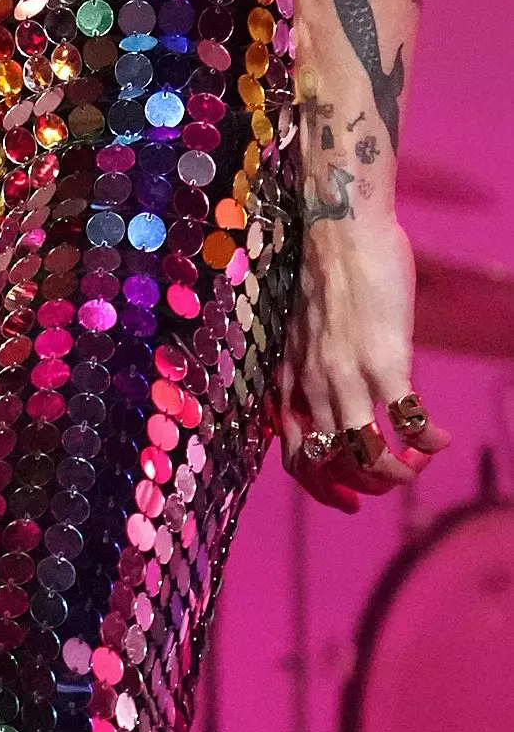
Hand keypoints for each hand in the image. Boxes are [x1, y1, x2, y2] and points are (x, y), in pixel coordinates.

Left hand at [278, 209, 451, 510]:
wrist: (338, 231)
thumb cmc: (326, 274)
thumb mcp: (302, 333)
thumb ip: (311, 367)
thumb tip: (333, 393)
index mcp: (290, 380)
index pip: (296, 457)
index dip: (323, 489)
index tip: (350, 501)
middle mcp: (313, 385)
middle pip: (332, 465)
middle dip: (365, 486)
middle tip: (392, 483)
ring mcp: (348, 376)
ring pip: (366, 454)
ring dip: (396, 473)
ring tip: (418, 465)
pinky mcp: (385, 361)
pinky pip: (407, 421)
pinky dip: (427, 442)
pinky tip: (440, 439)